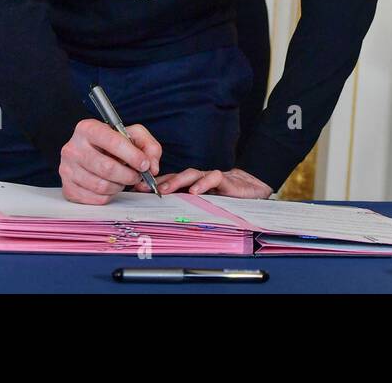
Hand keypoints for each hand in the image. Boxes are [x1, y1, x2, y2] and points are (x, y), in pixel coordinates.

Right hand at [58, 119, 161, 204]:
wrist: (89, 152)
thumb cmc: (112, 143)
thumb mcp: (132, 135)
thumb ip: (148, 146)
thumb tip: (151, 167)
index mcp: (88, 128)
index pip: (113, 142)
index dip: (133, 156)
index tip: (144, 164)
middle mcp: (73, 148)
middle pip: (107, 168)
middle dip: (128, 175)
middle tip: (136, 175)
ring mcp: (67, 169)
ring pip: (102, 186)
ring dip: (119, 186)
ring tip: (123, 179)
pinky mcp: (68, 188)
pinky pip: (96, 199)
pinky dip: (109, 196)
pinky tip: (110, 185)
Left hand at [139, 167, 272, 198]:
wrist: (254, 191)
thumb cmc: (227, 199)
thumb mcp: (204, 206)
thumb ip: (187, 206)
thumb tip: (163, 216)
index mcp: (192, 185)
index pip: (170, 181)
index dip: (154, 184)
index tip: (137, 189)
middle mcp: (199, 180)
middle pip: (176, 176)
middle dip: (159, 181)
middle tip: (145, 188)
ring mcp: (211, 178)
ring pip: (191, 174)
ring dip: (176, 181)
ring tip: (164, 190)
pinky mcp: (226, 180)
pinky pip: (214, 177)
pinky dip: (203, 183)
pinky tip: (195, 192)